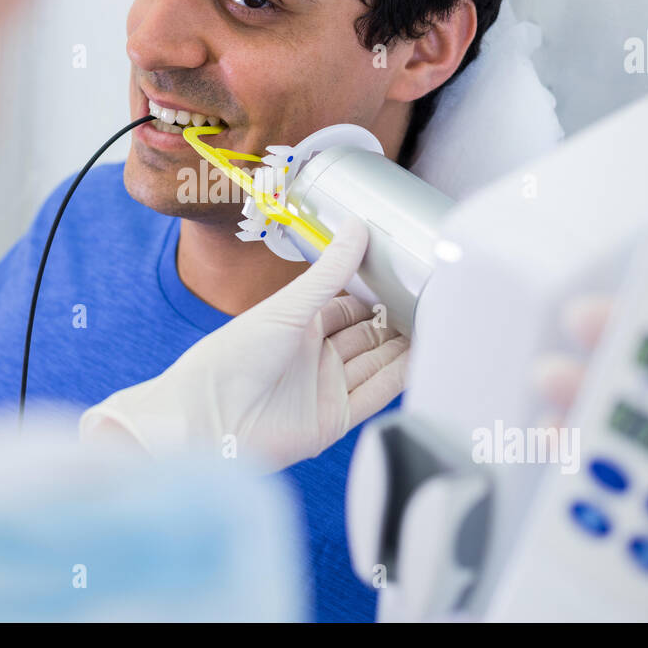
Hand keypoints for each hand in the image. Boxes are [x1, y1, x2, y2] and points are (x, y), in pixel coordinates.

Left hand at [79, 218, 409, 470]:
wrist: (209, 415)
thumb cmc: (233, 355)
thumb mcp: (288, 305)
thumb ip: (330, 271)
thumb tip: (358, 227)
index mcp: (297, 325)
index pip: (348, 305)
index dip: (375, 293)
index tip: (407, 274)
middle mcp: (314, 357)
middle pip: (367, 335)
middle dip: (395, 320)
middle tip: (431, 299)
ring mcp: (325, 389)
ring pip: (376, 363)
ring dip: (403, 347)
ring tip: (438, 324)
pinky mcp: (334, 420)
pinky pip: (375, 394)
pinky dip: (399, 377)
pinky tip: (421, 358)